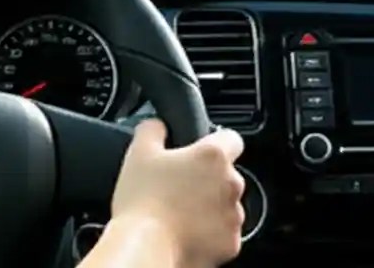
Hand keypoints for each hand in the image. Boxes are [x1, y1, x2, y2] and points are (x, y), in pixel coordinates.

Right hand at [109, 120, 244, 267]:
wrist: (146, 249)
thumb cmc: (143, 202)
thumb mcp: (139, 153)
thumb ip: (153, 129)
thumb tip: (158, 124)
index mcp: (213, 156)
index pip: (231, 138)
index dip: (215, 142)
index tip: (198, 153)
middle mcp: (231, 183)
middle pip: (225, 175)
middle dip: (206, 181)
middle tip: (177, 188)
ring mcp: (234, 216)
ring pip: (225, 205)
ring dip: (208, 207)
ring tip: (178, 213)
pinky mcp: (231, 243)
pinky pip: (223, 233)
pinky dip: (209, 234)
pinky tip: (184, 233)